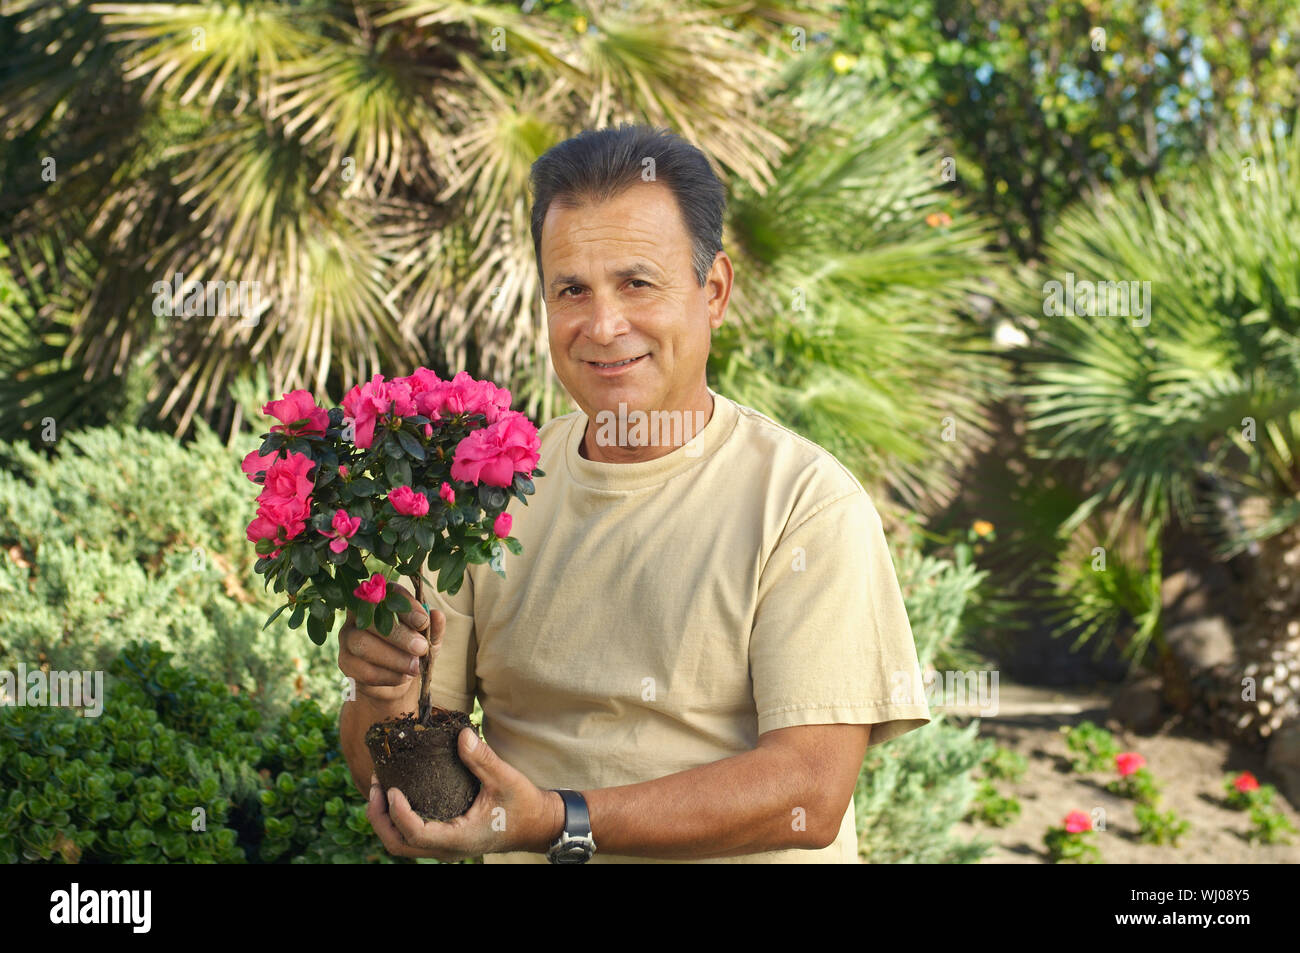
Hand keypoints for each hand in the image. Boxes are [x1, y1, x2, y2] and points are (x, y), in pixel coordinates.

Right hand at [337, 581, 441, 702]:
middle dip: (399, 635)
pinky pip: (364, 669)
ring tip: (415, 667)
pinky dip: (388, 675)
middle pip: (371, 619)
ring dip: (394, 658)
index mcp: (381, 601)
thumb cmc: (413, 650)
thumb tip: (437, 615)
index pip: (387, 593)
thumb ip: (433, 628)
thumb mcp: (429, 639)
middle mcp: (359, 615)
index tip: (424, 621)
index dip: (406, 605)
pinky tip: (404, 677)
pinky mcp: (345, 663)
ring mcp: (348, 638)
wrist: (397, 680)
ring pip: (363, 644)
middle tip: (422, 648)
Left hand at [367, 728, 563, 861]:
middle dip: (380, 817)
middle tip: (376, 785)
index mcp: (458, 839)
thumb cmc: (523, 805)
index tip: (392, 788)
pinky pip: (411, 835)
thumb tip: (462, 735)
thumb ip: (483, 758)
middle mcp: (447, 849)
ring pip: (401, 843)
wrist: (537, 825)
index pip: (416, 834)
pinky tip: (398, 793)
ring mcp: (444, 847)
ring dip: (385, 818)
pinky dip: (397, 818)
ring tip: (380, 788)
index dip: (398, 812)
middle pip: (398, 844)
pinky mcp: (444, 839)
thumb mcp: (505, 779)